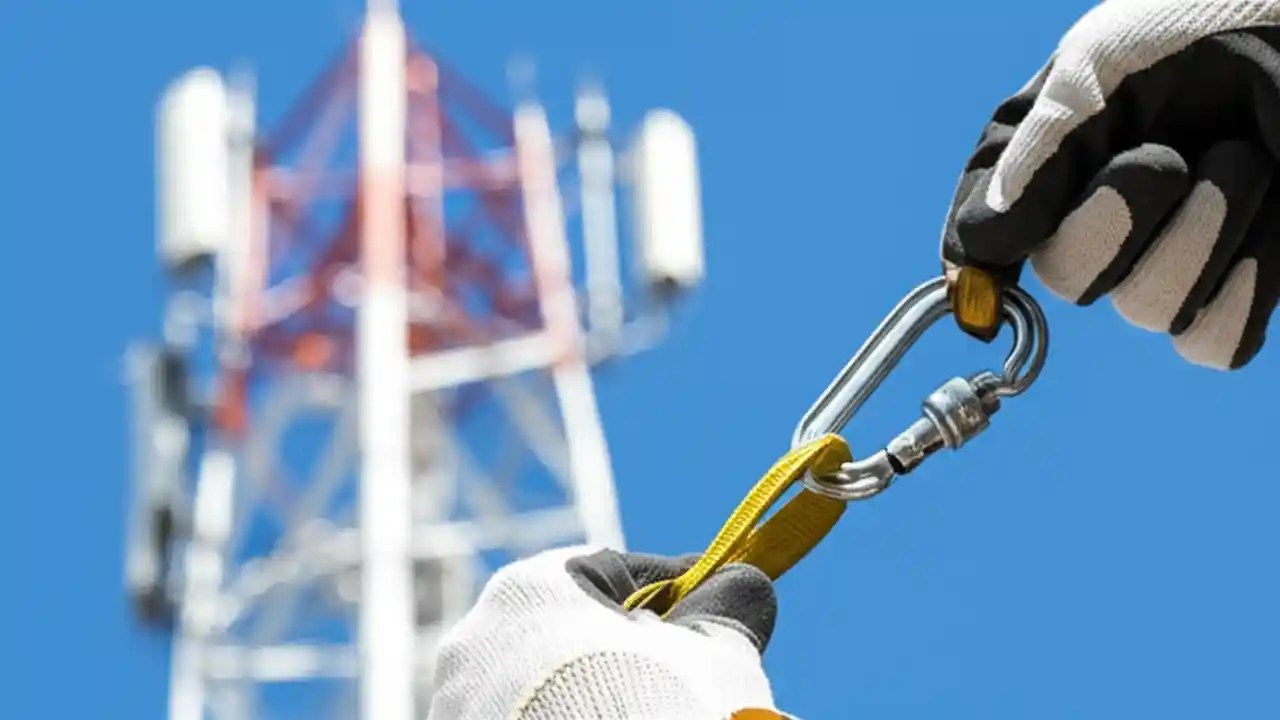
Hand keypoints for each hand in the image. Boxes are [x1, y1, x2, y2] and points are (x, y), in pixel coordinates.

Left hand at [428, 546, 782, 719]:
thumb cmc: (663, 713)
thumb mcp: (716, 653)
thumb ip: (727, 606)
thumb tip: (743, 585)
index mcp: (529, 590)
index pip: (611, 572)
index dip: (673, 592)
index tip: (713, 614)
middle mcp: (475, 644)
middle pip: (570, 632)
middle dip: (628, 653)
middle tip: (685, 682)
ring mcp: (459, 710)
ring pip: (541, 688)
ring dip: (588, 700)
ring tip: (647, 716)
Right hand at [943, 0, 1279, 368]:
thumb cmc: (1197, 27)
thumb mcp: (1095, 70)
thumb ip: (1033, 153)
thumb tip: (976, 246)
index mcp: (1043, 168)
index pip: (984, 242)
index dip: (980, 272)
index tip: (982, 302)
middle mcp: (1096, 224)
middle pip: (1071, 281)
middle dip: (1118, 220)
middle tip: (1167, 157)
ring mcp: (1165, 263)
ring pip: (1148, 309)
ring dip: (1203, 232)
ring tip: (1244, 160)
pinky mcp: (1236, 291)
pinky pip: (1214, 342)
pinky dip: (1247, 287)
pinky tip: (1270, 221)